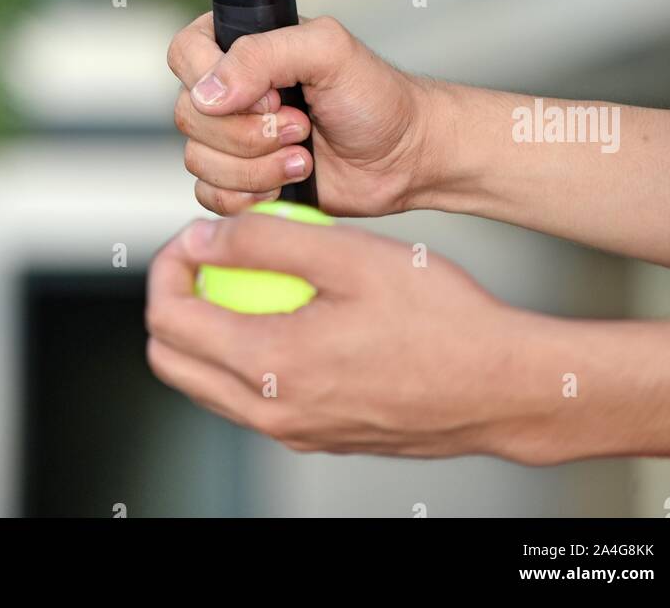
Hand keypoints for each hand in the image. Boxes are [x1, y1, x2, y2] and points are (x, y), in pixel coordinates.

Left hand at [148, 213, 669, 466]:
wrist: (502, 386)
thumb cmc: (439, 317)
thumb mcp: (349, 254)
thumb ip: (265, 239)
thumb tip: (201, 237)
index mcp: (269, 365)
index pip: (169, 320)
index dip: (168, 265)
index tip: (195, 234)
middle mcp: (272, 412)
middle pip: (172, 362)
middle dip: (173, 301)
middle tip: (209, 256)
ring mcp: (295, 431)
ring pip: (208, 385)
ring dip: (207, 329)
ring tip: (251, 277)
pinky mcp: (320, 435)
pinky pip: (252, 398)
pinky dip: (246, 353)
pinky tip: (292, 311)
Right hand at [167, 13, 440, 216]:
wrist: (402, 157)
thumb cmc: (375, 97)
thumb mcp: (328, 52)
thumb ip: (264, 55)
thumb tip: (209, 91)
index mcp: (241, 46)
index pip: (184, 53)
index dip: (216, 82)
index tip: (269, 97)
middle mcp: (229, 90)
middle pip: (188, 114)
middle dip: (249, 133)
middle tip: (300, 127)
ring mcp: (231, 137)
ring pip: (198, 159)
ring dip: (257, 167)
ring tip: (303, 155)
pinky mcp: (238, 181)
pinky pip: (209, 196)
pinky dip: (252, 195)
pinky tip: (291, 181)